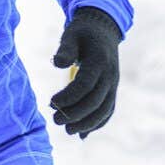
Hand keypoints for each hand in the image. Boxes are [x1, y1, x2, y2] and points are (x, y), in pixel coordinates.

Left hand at [49, 6, 120, 138]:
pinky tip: (83, 134)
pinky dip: (97, 123)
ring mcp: (113, 84)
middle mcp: (110, 75)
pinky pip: (108, 110)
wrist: (103, 30)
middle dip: (75, 114)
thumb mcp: (71, 34)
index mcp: (99, 61)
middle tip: (55, 120)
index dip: (68, 97)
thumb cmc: (82, 33)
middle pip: (95, 101)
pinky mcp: (112, 90)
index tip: (51, 103)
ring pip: (104, 110)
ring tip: (68, 131)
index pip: (85, 85)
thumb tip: (57, 63)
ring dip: (87, 124)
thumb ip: (65, 49)